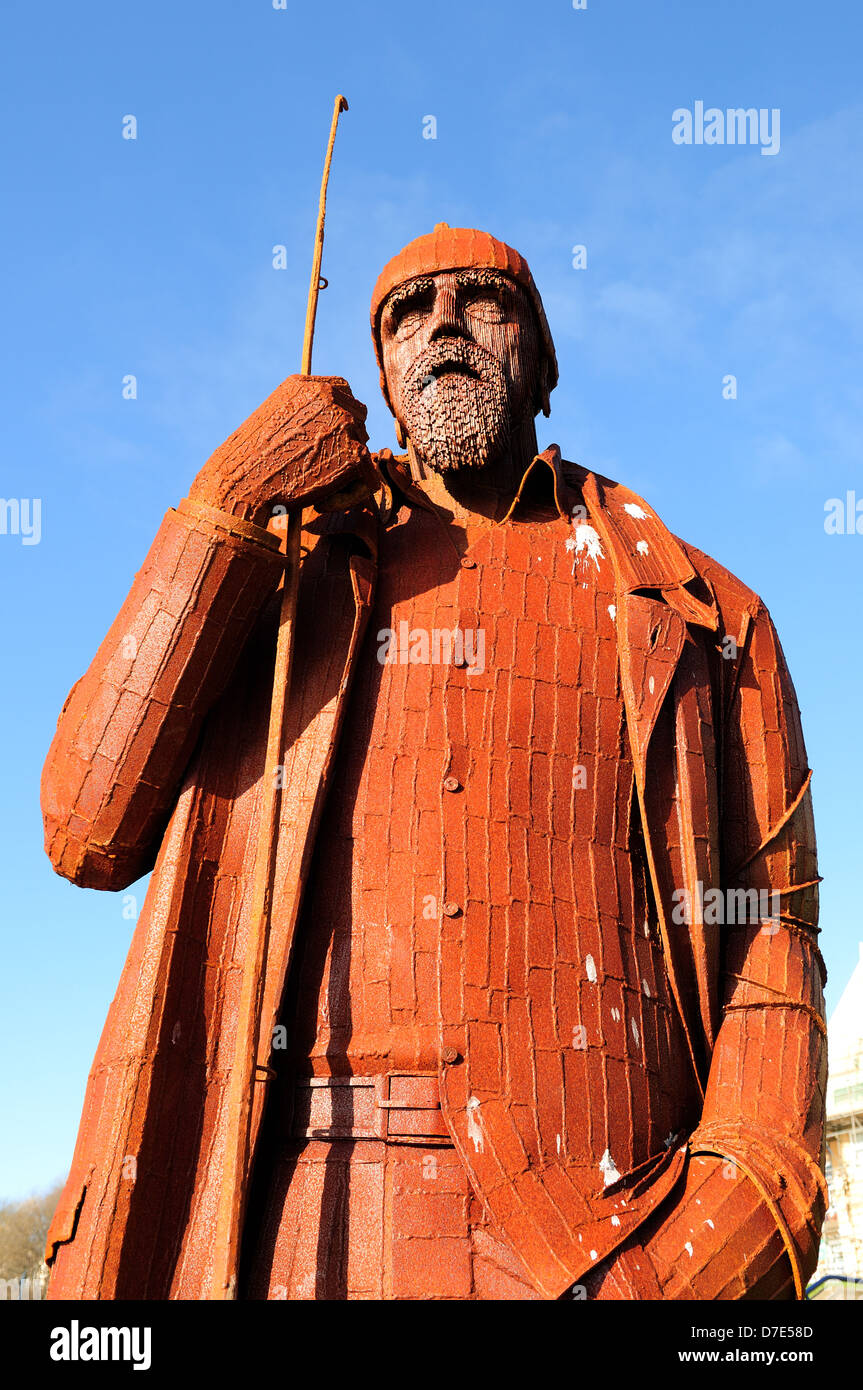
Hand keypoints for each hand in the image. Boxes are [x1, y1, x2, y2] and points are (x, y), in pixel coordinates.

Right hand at [187, 375, 374, 523]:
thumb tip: (333, 431)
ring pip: (363, 449)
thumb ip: (303, 418)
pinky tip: (319, 505)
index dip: (339, 420)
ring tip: (314, 490)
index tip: (325, 443)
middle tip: (318, 472)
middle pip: (359, 420)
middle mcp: (329, 395)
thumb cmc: (250, 464)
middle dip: (346, 446)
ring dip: (346, 473)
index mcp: (306, 385)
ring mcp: (344, 421)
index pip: (343, 393)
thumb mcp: (273, 425)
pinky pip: (369, 479)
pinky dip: (349, 498)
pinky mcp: (354, 452)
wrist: (240, 484)